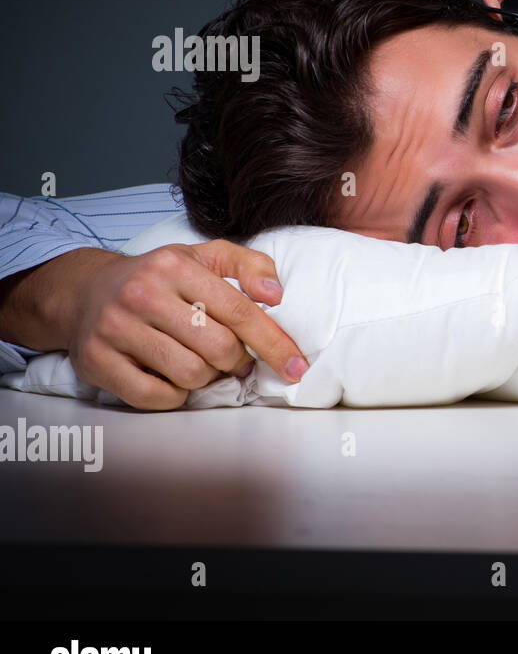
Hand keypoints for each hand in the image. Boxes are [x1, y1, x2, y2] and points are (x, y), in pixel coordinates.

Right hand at [53, 242, 306, 409]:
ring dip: (205, 377)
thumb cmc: (158, 278)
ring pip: (190, 374)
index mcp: (175, 266)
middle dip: (234, 360)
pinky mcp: (97, 361)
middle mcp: (143, 294)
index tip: (296, 367)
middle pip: (219, 348)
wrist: (84, 292)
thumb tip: (276, 293)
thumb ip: (248, 264)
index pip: (240, 311)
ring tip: (196, 361)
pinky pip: (156, 396)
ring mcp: (116, 329)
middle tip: (228, 356)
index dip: (274, 344)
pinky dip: (174, 395)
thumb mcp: (203, 257)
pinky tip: (171, 377)